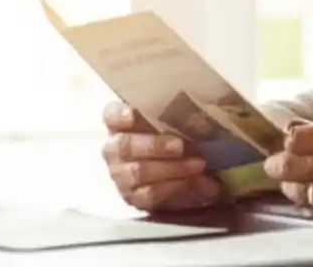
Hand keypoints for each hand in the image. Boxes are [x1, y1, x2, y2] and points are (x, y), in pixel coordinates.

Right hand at [101, 101, 222, 211]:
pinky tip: (197, 182)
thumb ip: (187, 120)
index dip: (119, 115)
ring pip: (138, 172)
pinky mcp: (134, 197)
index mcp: (122, 123)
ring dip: (171, 168)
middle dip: (154, 146)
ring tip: (198, 165)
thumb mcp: (183, 125)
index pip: (111, 116)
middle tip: (180, 146)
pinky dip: (176, 188)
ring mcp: (121, 175)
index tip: (131, 115)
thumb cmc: (181, 136)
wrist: (188, 172)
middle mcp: (116, 149)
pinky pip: (150, 194)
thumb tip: (201, 121)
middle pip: (125, 146)